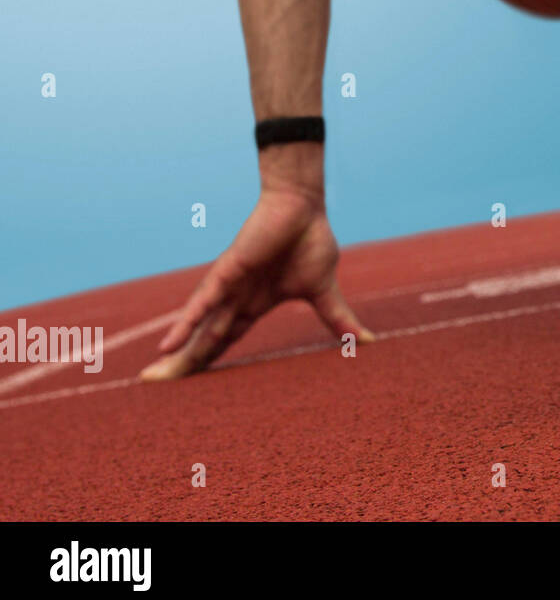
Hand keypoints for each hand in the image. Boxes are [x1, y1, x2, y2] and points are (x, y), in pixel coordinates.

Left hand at [140, 187, 374, 380]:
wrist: (303, 207)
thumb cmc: (310, 242)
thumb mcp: (323, 292)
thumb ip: (336, 319)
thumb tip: (365, 341)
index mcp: (254, 307)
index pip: (226, 341)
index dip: (209, 362)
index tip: (191, 389)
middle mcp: (235, 302)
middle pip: (204, 342)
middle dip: (183, 367)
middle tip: (156, 391)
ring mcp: (228, 290)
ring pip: (197, 329)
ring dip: (177, 354)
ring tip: (154, 378)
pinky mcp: (226, 274)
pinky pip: (201, 306)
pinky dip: (184, 326)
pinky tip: (166, 347)